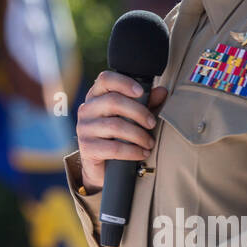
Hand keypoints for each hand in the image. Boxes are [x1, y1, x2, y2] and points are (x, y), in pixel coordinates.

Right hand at [76, 71, 167, 191]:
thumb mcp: (134, 117)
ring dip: (138, 135)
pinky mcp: (86, 148)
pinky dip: (132, 151)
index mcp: (97, 96)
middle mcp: (87, 109)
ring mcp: (84, 128)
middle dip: (139, 112)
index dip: (124, 82)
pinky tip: (142, 153)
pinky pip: (113, 148)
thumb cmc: (119, 135)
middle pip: (113, 102)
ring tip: (150, 143)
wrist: (103, 167)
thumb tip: (162, 91)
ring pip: (115, 126)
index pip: (105, 79)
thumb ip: (147, 103)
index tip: (141, 92)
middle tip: (152, 124)